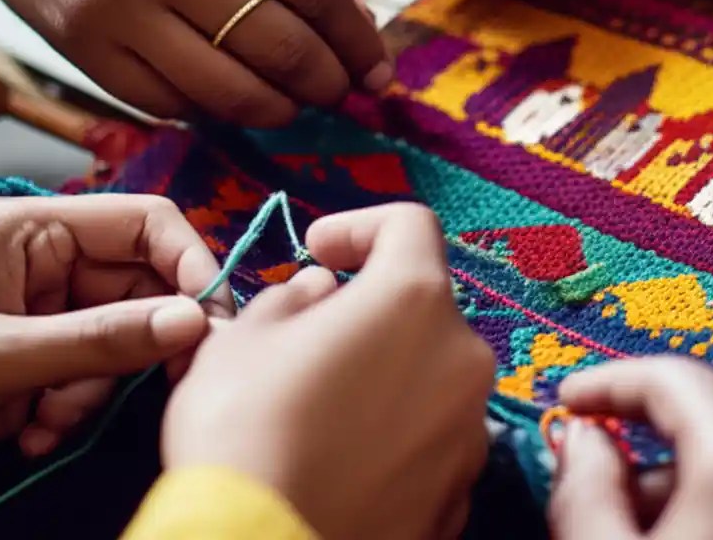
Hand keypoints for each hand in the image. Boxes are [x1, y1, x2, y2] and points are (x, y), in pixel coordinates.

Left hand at [0, 195, 226, 476]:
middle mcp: (47, 265)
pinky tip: (32, 434)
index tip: (212, 321)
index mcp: (35, 231)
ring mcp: (41, 316)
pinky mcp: (32, 364)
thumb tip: (195, 322)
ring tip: (50, 420)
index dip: (189, 263)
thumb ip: (99, 340)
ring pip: (119, 341)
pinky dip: (70, 410)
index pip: (144, 223)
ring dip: (96, 389)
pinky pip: (87, 378)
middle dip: (144, 341)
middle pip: (141, 287)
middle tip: (171, 382)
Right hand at [162, 204, 495, 539]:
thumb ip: (292, 299)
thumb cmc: (244, 430)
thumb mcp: (241, 341)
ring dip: (387, 374)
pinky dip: (397, 433)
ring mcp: (471, 429)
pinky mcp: (462, 488)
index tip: (319, 251)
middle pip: (425, 306)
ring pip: (432, 376)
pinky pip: (432, 438)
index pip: (410, 225)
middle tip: (310, 335)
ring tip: (323, 406)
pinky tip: (345, 457)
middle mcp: (463, 357)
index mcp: (413, 300)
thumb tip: (321, 294)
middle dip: (371, 310)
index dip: (360, 227)